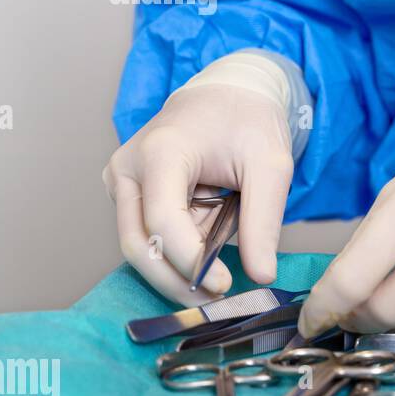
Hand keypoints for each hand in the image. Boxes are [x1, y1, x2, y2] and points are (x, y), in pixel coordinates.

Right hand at [103, 83, 293, 304]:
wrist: (227, 95)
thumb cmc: (247, 122)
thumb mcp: (271, 166)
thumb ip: (264, 221)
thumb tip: (261, 275)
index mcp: (160, 152)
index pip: (164, 221)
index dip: (192, 262)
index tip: (228, 284)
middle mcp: (128, 169)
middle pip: (137, 244)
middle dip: (175, 280)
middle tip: (217, 300)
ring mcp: (123, 182)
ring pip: (139, 247)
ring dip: (177, 270)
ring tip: (220, 279)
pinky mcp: (130, 195)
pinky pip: (148, 236)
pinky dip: (178, 253)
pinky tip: (207, 259)